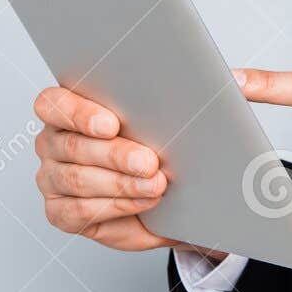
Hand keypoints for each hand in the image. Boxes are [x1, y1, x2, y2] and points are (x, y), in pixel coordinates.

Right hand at [30, 86, 220, 257]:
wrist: (172, 196)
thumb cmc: (167, 147)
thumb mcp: (188, 114)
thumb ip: (210, 94)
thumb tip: (238, 80)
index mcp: (71, 106)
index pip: (53, 102)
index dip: (78, 111)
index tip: (112, 122)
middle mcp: (54, 140)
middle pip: (70, 145)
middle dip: (114, 155)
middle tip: (151, 162)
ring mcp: (53, 177)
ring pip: (76, 180)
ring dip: (120, 184)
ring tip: (157, 185)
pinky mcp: (62, 211)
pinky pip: (78, 212)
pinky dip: (114, 207)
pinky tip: (143, 202)